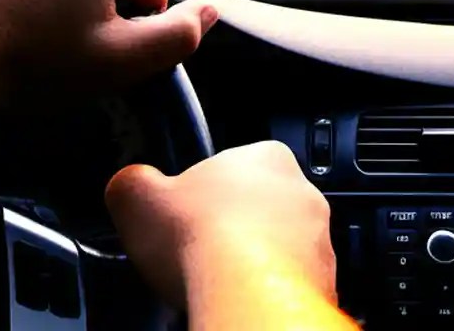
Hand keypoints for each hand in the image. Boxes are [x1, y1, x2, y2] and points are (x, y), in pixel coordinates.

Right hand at [104, 141, 336, 308]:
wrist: (248, 293)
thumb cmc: (201, 239)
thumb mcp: (138, 196)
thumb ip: (133, 181)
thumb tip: (128, 185)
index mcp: (265, 155)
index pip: (233, 165)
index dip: (205, 192)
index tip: (185, 214)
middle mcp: (301, 191)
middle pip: (258, 206)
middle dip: (232, 227)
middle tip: (198, 249)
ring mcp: (319, 237)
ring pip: (278, 245)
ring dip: (252, 259)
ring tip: (218, 279)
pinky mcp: (325, 278)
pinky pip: (290, 281)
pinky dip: (267, 289)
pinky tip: (241, 297)